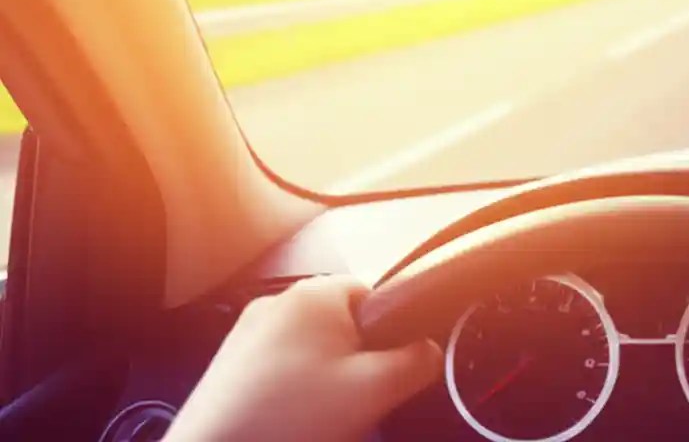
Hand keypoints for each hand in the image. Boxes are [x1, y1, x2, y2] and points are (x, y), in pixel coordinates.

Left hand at [166, 276, 441, 441]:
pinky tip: (291, 422)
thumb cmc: (289, 418)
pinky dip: (293, 393)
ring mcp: (248, 332)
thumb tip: (431, 350)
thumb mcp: (376, 390)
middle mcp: (277, 302)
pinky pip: (281, 369)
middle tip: (353, 401)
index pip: (376, 295)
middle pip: (344, 327)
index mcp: (314, 293)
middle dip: (356, 364)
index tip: (384, 371)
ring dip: (325, 381)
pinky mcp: (231, 364)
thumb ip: (417, 361)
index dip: (390, 335)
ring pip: (313, 352)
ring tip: (318, 417)